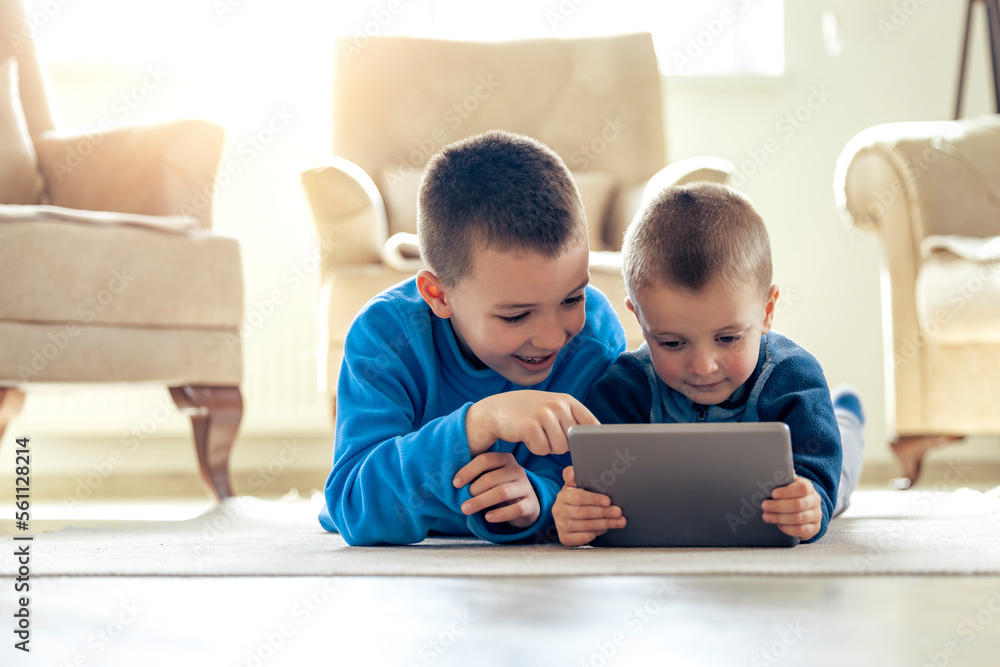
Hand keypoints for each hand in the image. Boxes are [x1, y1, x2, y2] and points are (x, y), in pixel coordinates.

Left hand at [453, 452, 539, 527]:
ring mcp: (526, 487)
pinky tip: (487, 517)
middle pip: (491, 478)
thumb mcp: (491, 478)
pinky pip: (515, 509)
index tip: (455, 484)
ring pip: (502, 492)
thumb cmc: (501, 489)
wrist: (526, 505)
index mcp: (505, 459)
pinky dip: (499, 514)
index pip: (485, 459)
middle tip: (462, 502)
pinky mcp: (531, 504)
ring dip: (481, 502)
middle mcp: (517, 470)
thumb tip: (454, 481)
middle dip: (473, 491)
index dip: (468, 471)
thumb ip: (477, 475)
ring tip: (467, 509)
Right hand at [465, 391, 598, 456]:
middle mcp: (557, 405)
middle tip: (546, 434)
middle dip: (561, 444)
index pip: (591, 425)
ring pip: (559, 448)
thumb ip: (573, 420)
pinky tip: (527, 437)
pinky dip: (535, 448)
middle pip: (573, 442)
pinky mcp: (529, 426)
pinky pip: (542, 450)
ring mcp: (543, 414)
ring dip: (548, 447)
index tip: (586, 447)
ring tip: (537, 434)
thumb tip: (594, 442)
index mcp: (567, 400)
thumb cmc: (529, 412)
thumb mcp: (553, 408)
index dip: (589, 440)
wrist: (497, 409)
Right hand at [553, 466, 625, 546]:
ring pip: (585, 526)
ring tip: (619, 521)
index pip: (578, 497)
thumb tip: (573, 472)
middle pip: (583, 512)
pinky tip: (605, 529)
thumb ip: (573, 476)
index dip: (594, 499)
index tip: (608, 501)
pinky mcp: (565, 538)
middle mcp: (559, 511)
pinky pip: (583, 538)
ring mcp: (561, 525)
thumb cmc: (575, 499)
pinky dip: (596, 534)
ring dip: (605, 524)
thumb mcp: (573, 486)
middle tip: (618, 512)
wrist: (565, 516)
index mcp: (563, 495)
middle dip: (603, 513)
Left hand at [761, 476, 821, 539]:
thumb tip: (771, 468)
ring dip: (780, 518)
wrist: (805, 508)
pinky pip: (801, 530)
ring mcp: (816, 515)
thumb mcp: (787, 484)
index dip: (787, 492)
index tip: (773, 494)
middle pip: (798, 505)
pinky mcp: (814, 528)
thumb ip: (782, 477)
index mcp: (808, 487)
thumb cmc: (790, 494)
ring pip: (798, 518)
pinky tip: (778, 525)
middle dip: (778, 506)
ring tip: (766, 516)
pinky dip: (787, 528)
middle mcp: (815, 500)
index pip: (802, 488)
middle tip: (764, 506)